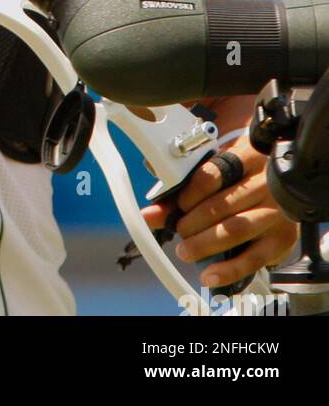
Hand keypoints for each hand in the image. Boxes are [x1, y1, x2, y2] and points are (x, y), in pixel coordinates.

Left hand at [141, 134, 298, 288]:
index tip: (176, 206)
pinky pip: (254, 258)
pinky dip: (228, 270)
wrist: (280, 191)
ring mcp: (275, 212)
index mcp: (245, 157)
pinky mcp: (281, 239)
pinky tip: (209, 275)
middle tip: (178, 231)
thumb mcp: (214, 175)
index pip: (212, 174)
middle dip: (192, 222)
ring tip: (184, 251)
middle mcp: (264, 183)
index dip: (189, 193)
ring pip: (236, 229)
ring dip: (204, 244)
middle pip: (222, 204)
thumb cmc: (238, 180)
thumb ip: (182, 192)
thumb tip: (150, 215)